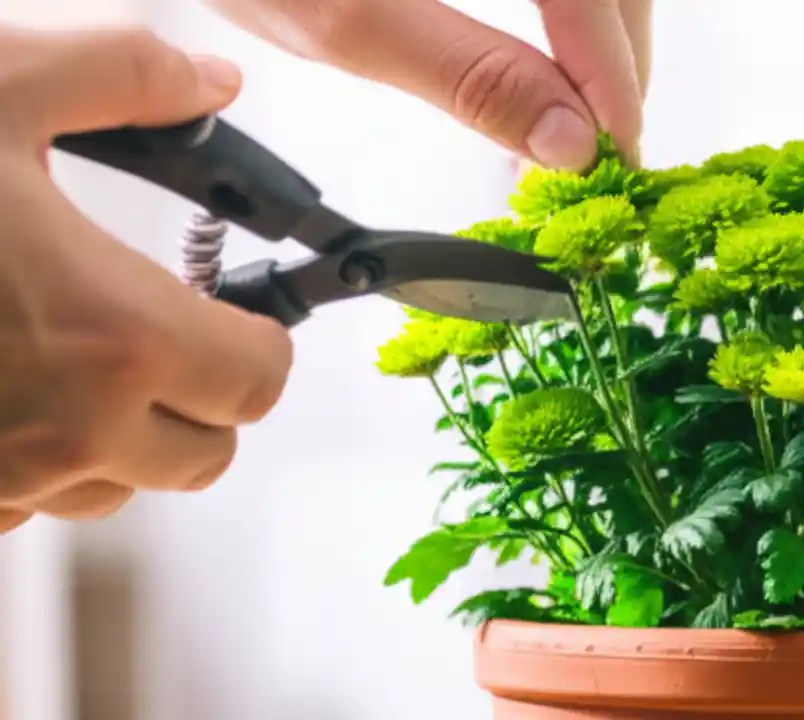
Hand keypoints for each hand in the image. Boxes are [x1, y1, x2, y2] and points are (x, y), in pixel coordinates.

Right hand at [0, 26, 292, 532]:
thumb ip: (126, 74)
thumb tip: (212, 79)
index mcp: (114, 335)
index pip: (259, 382)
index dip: (258, 339)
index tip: (234, 310)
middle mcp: (65, 431)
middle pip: (203, 454)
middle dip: (200, 395)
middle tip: (159, 328)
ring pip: (114, 489)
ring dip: (115, 432)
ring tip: (61, 348)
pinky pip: (21, 508)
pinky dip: (28, 459)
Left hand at [207, 0, 652, 168]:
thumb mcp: (351, 19)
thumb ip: (471, 77)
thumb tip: (567, 140)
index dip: (616, 76)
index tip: (612, 151)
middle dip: (618, 61)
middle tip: (597, 144)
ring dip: (601, 32)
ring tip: (575, 105)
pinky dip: (572, 4)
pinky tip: (552, 47)